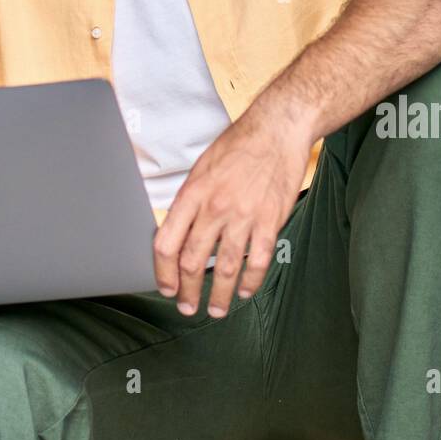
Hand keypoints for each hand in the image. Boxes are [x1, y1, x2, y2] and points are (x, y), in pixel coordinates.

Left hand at [152, 97, 315, 317]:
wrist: (277, 129)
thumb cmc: (239, 144)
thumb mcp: (202, 167)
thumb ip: (191, 201)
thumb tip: (179, 231)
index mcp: (193, 193)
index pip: (166, 243)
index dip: (163, 271)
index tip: (165, 286)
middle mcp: (215, 208)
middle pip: (194, 262)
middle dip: (187, 292)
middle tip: (187, 307)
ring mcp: (244, 216)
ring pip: (226, 268)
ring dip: (220, 296)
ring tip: (216, 311)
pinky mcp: (270, 220)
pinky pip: (257, 261)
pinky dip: (250, 282)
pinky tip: (245, 292)